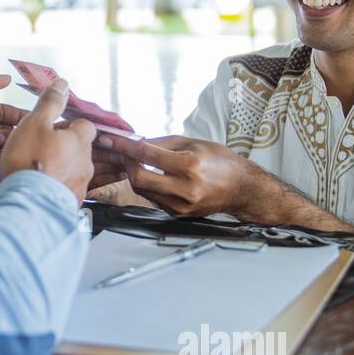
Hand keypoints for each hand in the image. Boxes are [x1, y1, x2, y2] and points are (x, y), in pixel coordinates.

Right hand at [0, 79, 95, 205]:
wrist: (28, 204)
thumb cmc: (31, 163)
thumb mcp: (36, 122)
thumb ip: (50, 102)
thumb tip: (62, 85)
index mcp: (79, 140)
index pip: (83, 125)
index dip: (66, 124)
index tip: (50, 127)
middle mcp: (84, 163)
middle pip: (75, 148)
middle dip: (57, 147)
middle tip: (33, 148)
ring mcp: (78, 185)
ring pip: (66, 170)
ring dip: (51, 167)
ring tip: (28, 169)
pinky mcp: (68, 204)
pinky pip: (60, 190)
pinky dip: (49, 186)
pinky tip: (33, 186)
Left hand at [96, 134, 265, 218]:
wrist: (242, 189)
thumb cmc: (221, 162)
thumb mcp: (193, 142)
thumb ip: (162, 143)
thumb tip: (136, 142)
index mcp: (190, 166)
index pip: (147, 155)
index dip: (125, 147)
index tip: (111, 141)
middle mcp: (185, 189)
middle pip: (138, 179)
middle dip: (126, 164)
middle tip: (123, 153)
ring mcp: (181, 205)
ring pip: (143, 191)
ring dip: (135, 175)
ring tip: (135, 162)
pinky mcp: (178, 214)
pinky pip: (153, 198)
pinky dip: (147, 186)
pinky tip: (150, 175)